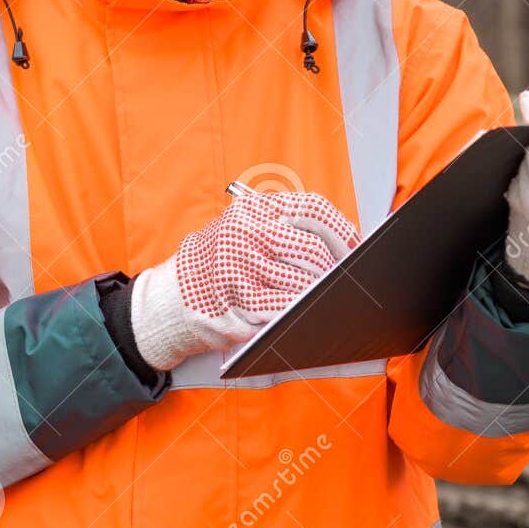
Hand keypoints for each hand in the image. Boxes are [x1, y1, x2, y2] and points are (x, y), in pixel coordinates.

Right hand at [129, 189, 359, 370]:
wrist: (172, 296)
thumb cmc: (221, 261)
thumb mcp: (246, 229)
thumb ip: (286, 228)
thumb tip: (345, 246)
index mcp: (253, 210)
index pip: (313, 210)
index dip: (342, 230)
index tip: (356, 248)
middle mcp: (244, 235)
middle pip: (312, 251)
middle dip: (334, 271)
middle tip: (344, 282)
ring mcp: (237, 272)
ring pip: (300, 286)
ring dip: (318, 297)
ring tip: (327, 300)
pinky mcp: (233, 307)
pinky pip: (280, 314)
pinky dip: (296, 317)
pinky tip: (302, 317)